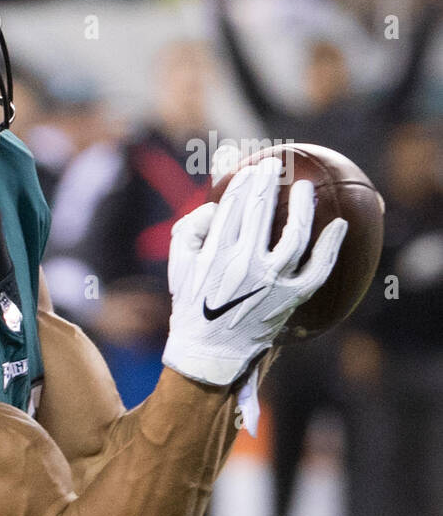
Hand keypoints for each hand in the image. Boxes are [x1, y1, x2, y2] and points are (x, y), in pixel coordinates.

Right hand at [162, 157, 347, 385]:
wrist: (209, 349)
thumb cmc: (193, 303)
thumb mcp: (177, 265)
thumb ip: (190, 230)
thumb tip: (216, 208)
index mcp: (214, 253)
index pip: (233, 206)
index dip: (246, 182)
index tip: (254, 169)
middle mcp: (244, 264)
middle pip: (260, 212)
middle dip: (269, 182)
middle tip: (276, 166)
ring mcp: (271, 282)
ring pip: (294, 235)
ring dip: (303, 207)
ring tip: (306, 189)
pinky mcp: (291, 298)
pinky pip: (317, 269)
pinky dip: (330, 246)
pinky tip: (338, 225)